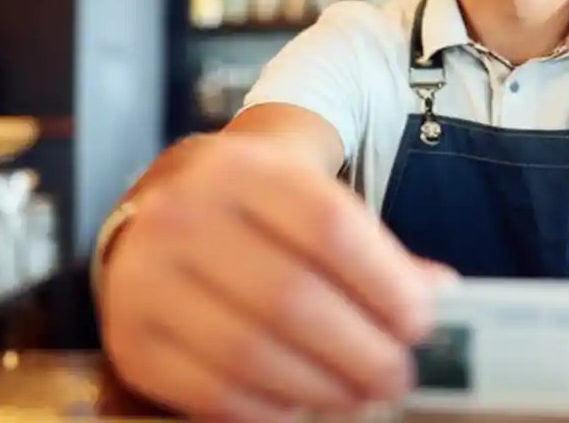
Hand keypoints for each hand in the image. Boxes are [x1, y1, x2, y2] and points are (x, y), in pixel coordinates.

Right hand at [99, 133, 450, 421]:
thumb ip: (374, 250)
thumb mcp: (312, 201)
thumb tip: (439, 296)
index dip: (385, 283)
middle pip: (292, 298)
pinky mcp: (129, 339)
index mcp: (243, 169)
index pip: (329, 228)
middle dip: (360, 350)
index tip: (421, 324)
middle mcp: (184, 214)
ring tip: (360, 395)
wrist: (162, 208)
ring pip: (251, 351)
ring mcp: (145, 278)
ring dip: (322, 387)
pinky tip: (304, 405)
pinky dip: (270, 410)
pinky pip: (210, 392)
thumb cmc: (256, 213)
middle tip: (398, 375)